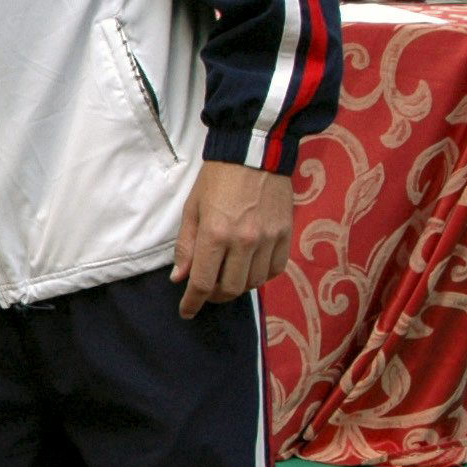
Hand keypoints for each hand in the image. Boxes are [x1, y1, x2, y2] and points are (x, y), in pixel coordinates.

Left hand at [169, 160, 293, 317]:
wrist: (253, 154)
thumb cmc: (216, 179)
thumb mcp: (192, 209)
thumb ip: (186, 246)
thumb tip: (180, 278)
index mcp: (215, 234)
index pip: (203, 282)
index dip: (193, 302)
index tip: (187, 312)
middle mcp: (244, 242)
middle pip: (231, 288)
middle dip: (214, 296)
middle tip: (205, 291)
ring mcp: (269, 240)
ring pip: (254, 283)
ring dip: (238, 286)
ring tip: (226, 277)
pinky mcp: (286, 236)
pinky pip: (275, 270)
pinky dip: (261, 276)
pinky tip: (250, 268)